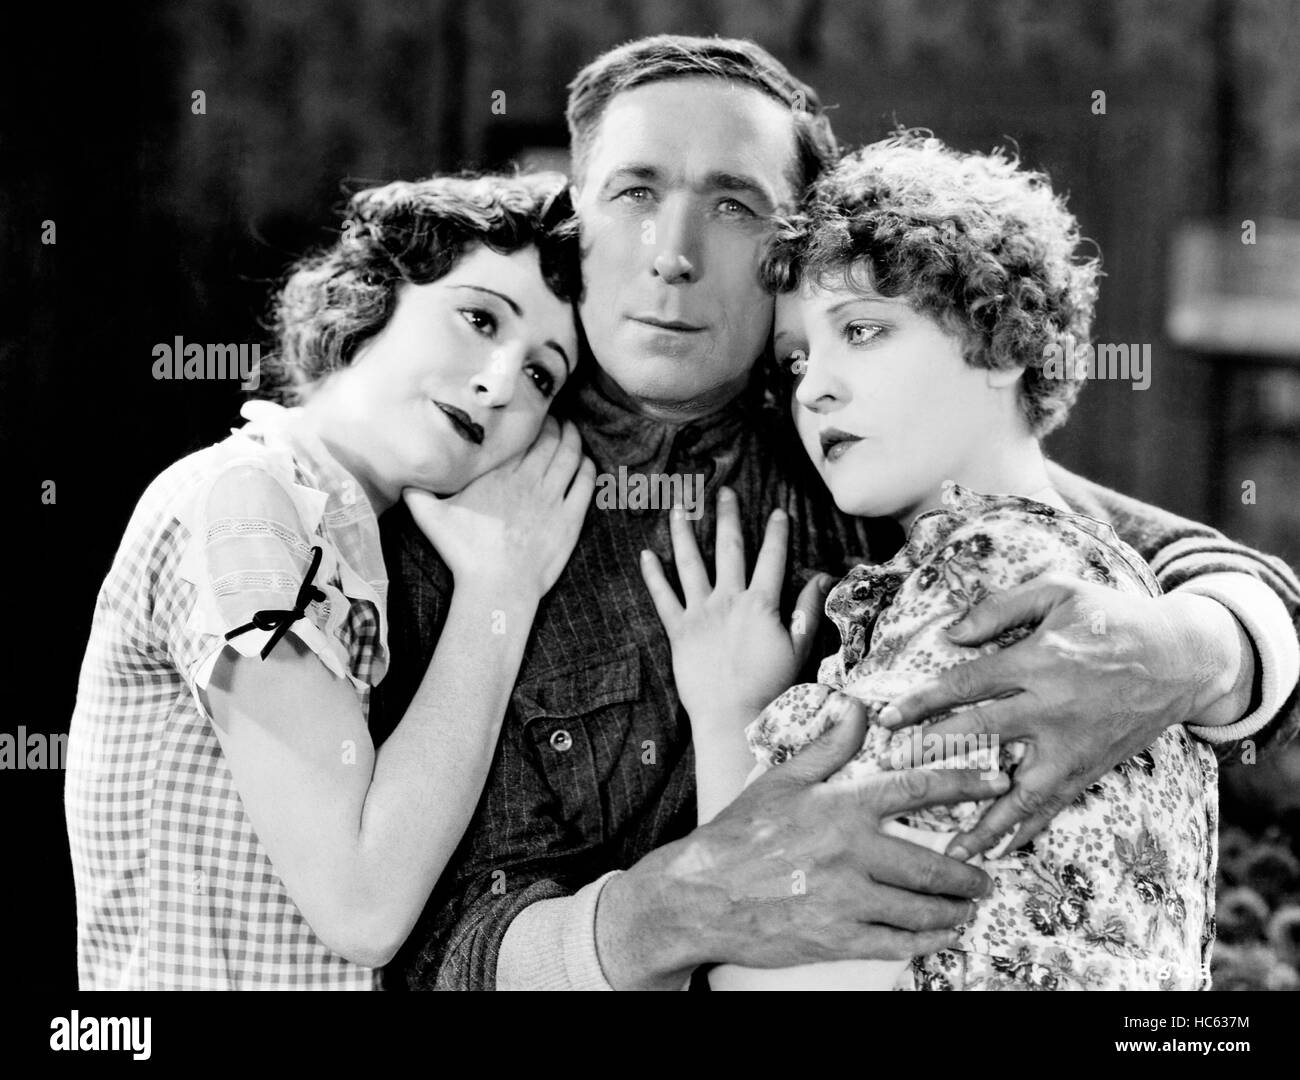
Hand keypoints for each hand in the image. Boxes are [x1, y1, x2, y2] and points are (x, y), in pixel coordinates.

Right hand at [403, 416, 595, 598]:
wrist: (497, 587)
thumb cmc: (464, 553)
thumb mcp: (431, 519)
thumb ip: (417, 494)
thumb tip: (403, 479)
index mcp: (500, 474)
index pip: (524, 435)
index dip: (534, 420)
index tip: (535, 414)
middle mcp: (530, 480)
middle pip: (552, 441)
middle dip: (557, 425)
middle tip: (557, 418)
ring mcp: (553, 499)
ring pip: (571, 457)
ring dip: (574, 440)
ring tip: (572, 432)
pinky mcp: (570, 519)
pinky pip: (585, 483)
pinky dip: (588, 467)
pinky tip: (586, 462)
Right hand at [596, 692, 1003, 985]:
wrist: (700, 896)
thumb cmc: (739, 835)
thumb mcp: (781, 781)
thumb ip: (827, 747)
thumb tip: (856, 708)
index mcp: (841, 808)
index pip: (917, 789)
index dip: (964, 783)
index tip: (998, 782)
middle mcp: (852, 853)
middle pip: (932, 863)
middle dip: (968, 871)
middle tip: (985, 873)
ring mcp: (847, 900)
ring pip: (921, 908)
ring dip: (952, 908)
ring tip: (966, 906)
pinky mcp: (838, 939)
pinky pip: (897, 943)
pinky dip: (927, 941)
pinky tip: (940, 936)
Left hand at [639, 486, 831, 723]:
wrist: (732, 717)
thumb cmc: (769, 687)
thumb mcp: (799, 648)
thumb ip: (808, 610)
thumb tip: (822, 577)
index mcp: (761, 604)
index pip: (771, 558)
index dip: (777, 534)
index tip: (779, 512)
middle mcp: (729, 601)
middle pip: (729, 548)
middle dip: (727, 517)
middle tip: (724, 492)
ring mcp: (701, 614)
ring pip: (690, 564)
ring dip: (684, 533)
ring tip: (679, 507)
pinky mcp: (678, 631)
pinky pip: (663, 598)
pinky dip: (653, 576)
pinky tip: (646, 554)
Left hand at [876, 574, 1246, 858]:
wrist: (1182, 657)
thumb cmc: (1112, 617)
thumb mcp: (1058, 593)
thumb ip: (1000, 608)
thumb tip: (950, 633)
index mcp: (1039, 661)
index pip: (966, 685)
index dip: (922, 702)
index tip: (885, 720)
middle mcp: (1052, 707)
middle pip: (980, 735)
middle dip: (931, 754)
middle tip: (889, 771)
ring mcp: (1071, 744)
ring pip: (1016, 788)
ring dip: (979, 818)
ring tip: (944, 848)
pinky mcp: (1089, 767)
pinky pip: (1052, 805)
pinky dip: (1024, 830)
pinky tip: (998, 852)